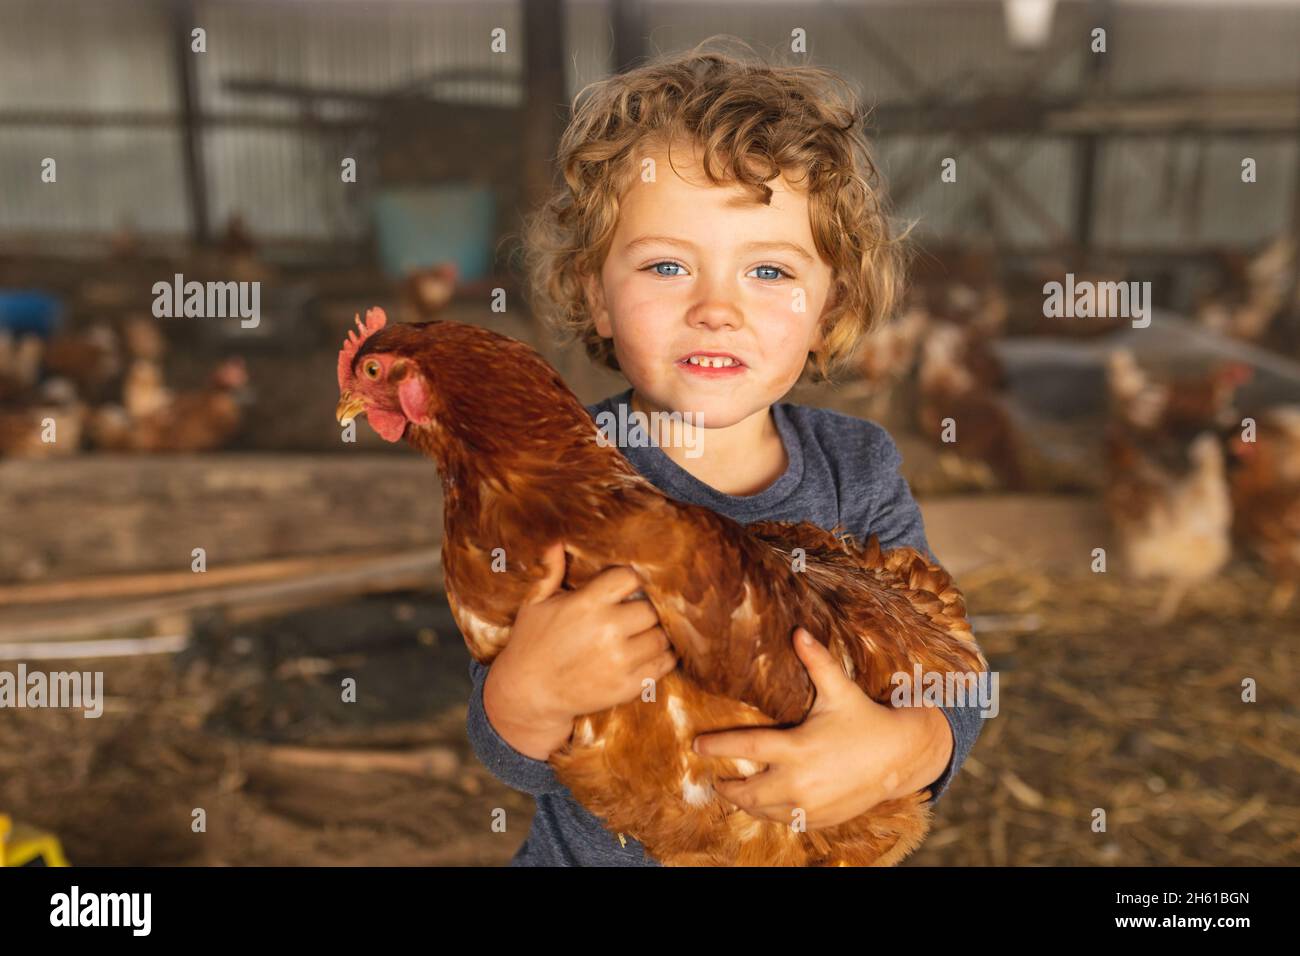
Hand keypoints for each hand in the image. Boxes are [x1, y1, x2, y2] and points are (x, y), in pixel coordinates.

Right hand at [484, 540, 677, 759]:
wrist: (528, 695)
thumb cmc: (531, 644)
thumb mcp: (534, 604)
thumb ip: (550, 572)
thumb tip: (557, 541)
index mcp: (586, 605)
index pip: (630, 577)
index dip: (632, 580)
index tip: (630, 586)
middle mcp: (607, 630)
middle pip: (650, 608)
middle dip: (646, 609)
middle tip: (639, 611)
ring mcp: (620, 661)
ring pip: (661, 637)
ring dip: (655, 633)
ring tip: (644, 632)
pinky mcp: (628, 686)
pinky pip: (663, 665)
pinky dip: (662, 657)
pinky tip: (650, 652)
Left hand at [692, 626, 953, 829]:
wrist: (902, 757)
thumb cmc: (867, 719)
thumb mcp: (839, 690)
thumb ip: (816, 661)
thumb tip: (798, 630)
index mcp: (797, 748)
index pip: (745, 747)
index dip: (717, 746)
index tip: (696, 746)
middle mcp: (800, 782)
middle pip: (747, 791)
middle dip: (728, 786)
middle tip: (715, 779)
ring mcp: (810, 805)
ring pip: (765, 811)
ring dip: (747, 803)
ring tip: (735, 793)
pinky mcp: (822, 819)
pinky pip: (787, 821)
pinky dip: (773, 814)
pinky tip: (766, 805)